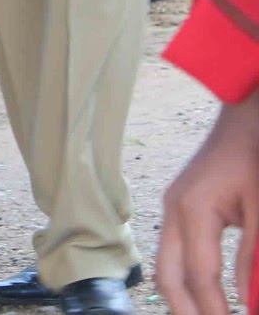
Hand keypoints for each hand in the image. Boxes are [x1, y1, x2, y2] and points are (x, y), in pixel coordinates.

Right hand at [158, 93, 258, 313]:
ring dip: (184, 298)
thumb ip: (254, 259)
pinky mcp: (179, 207)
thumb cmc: (255, 159)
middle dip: (185, 311)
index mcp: (194, 210)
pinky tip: (206, 295)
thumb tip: (251, 302)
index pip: (201, 276)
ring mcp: (172, 208)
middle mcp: (174, 211)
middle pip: (168, 276)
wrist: (244, 120)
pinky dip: (187, 279)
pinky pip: (175, 252)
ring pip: (166, 266)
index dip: (215, 311)